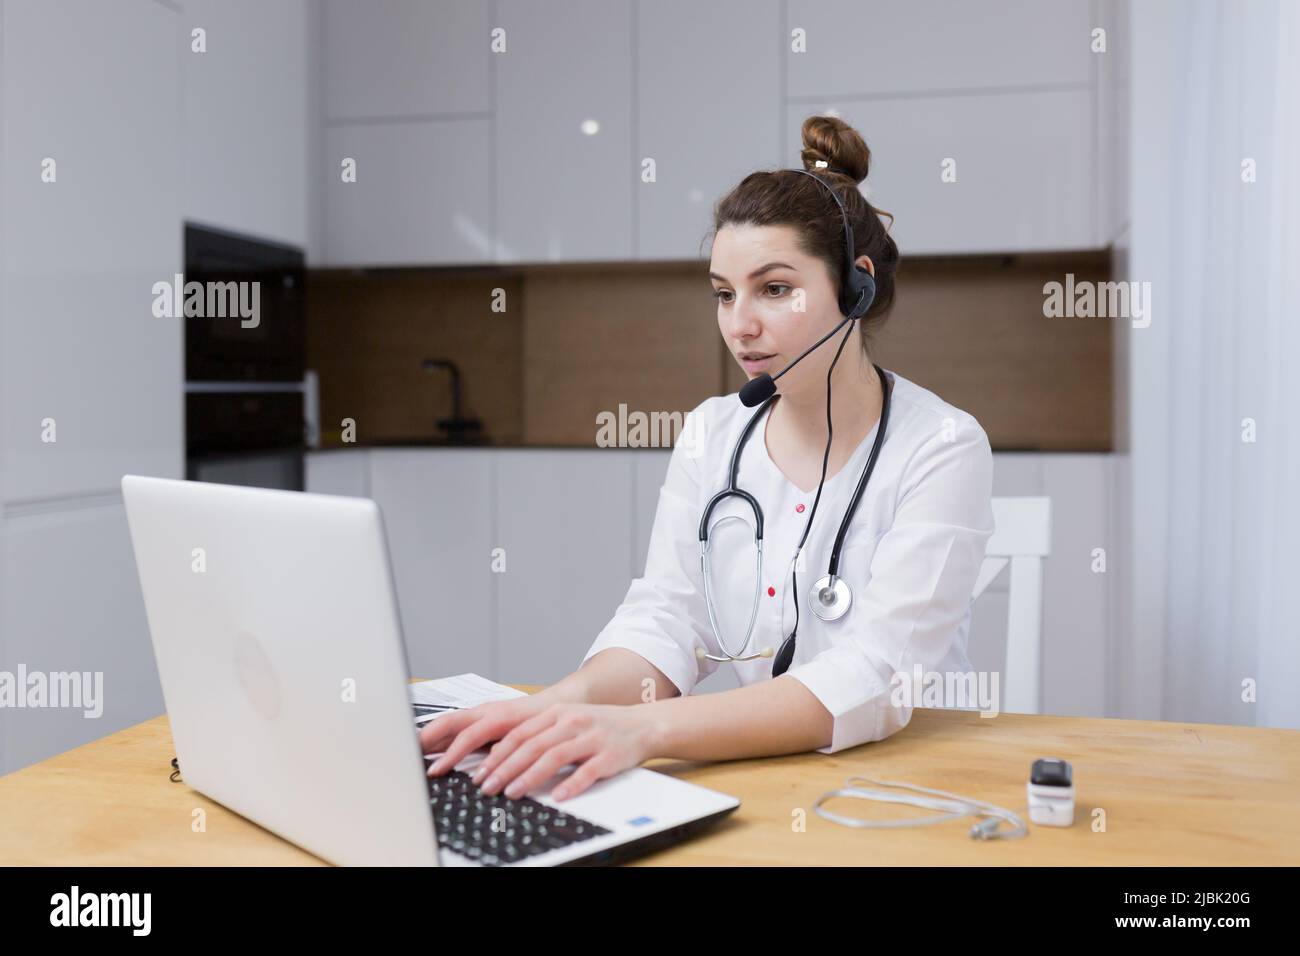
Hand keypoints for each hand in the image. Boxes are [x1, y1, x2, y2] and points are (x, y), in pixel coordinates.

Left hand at [427, 700, 658, 801]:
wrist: (642, 724)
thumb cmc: (598, 726)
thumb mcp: (566, 721)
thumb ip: (538, 734)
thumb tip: (501, 754)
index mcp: (558, 713)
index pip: (520, 734)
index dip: (497, 754)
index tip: (481, 772)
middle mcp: (572, 722)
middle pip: (532, 745)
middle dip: (505, 768)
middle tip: (488, 787)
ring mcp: (591, 737)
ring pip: (554, 757)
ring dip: (529, 776)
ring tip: (512, 793)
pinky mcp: (609, 755)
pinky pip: (588, 771)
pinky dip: (571, 783)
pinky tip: (558, 795)